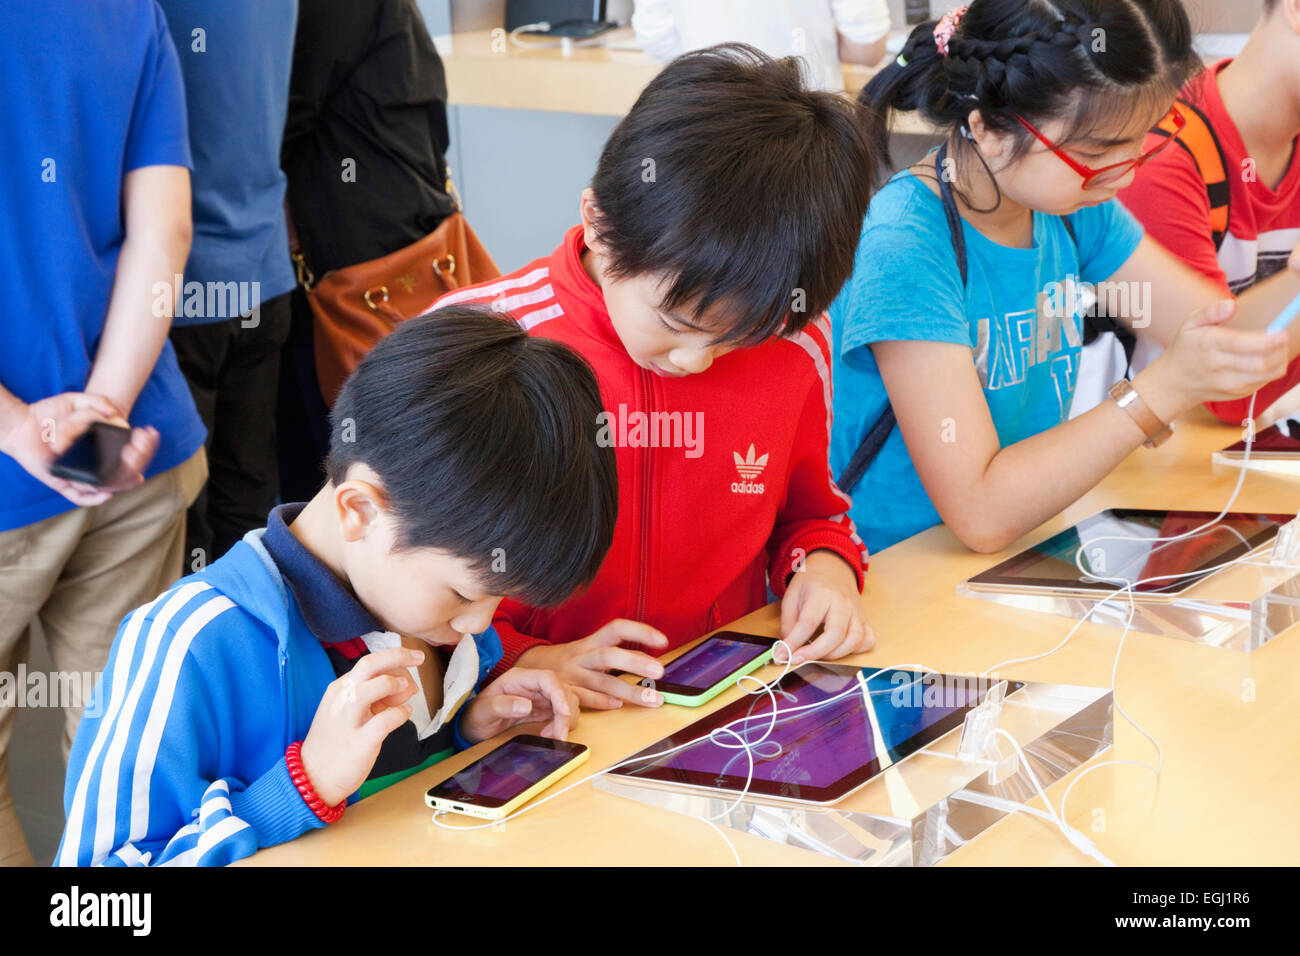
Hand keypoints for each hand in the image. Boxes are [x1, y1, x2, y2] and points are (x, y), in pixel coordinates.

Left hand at [0, 392, 158, 506]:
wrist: (21, 423)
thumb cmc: (49, 413)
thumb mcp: (76, 401)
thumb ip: (98, 401)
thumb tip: (117, 416)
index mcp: (100, 447)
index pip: (129, 454)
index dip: (143, 447)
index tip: (149, 435)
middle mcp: (92, 463)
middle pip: (123, 472)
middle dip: (137, 461)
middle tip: (139, 448)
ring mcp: (78, 474)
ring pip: (106, 485)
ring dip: (122, 478)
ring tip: (130, 465)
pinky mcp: (61, 482)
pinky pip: (78, 497)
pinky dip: (93, 499)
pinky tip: (107, 494)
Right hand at [299, 647, 421, 807]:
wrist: (314, 775)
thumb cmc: (336, 741)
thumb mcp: (350, 710)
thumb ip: (376, 696)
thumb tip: (405, 686)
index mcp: (339, 689)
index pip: (368, 662)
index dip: (394, 658)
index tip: (412, 661)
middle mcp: (341, 700)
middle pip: (368, 664)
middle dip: (398, 655)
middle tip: (419, 658)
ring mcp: (348, 720)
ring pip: (371, 688)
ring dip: (394, 684)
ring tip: (408, 691)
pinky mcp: (359, 742)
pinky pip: (383, 721)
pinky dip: (399, 714)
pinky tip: (404, 714)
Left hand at [459, 668, 579, 744]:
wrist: (474, 727)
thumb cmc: (476, 716)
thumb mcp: (483, 712)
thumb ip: (501, 706)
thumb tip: (526, 705)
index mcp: (518, 678)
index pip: (548, 678)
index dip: (560, 694)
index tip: (564, 714)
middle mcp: (532, 684)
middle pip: (562, 690)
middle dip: (565, 713)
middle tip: (558, 735)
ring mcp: (539, 696)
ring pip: (567, 701)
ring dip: (566, 719)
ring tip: (552, 736)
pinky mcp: (543, 708)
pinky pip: (562, 712)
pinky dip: (562, 724)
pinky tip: (550, 734)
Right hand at [516, 620, 669, 709]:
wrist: (529, 668)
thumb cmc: (569, 660)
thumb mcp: (587, 648)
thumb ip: (612, 651)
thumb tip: (649, 659)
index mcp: (590, 642)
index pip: (616, 629)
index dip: (640, 632)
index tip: (663, 641)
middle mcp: (582, 656)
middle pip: (609, 655)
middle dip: (636, 662)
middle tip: (660, 670)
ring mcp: (573, 676)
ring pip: (602, 681)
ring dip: (630, 691)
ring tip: (654, 699)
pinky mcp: (563, 693)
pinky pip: (584, 698)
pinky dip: (601, 702)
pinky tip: (618, 706)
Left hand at [780, 550, 874, 664]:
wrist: (832, 568)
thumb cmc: (810, 583)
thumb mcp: (791, 597)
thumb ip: (788, 623)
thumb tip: (787, 649)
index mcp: (821, 593)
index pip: (808, 623)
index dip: (794, 643)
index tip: (782, 655)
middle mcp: (843, 603)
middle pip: (835, 634)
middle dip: (816, 653)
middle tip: (798, 659)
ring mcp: (857, 612)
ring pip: (855, 640)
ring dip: (835, 654)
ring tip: (818, 655)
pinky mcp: (865, 619)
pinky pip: (868, 640)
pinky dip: (856, 650)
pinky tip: (840, 649)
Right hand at [1150, 299, 1288, 414]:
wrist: (1174, 383)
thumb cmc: (1186, 348)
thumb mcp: (1189, 324)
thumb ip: (1211, 311)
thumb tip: (1232, 304)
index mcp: (1209, 345)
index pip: (1242, 345)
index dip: (1267, 341)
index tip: (1282, 334)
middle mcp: (1219, 367)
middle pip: (1260, 363)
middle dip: (1279, 350)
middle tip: (1283, 338)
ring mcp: (1228, 384)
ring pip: (1266, 375)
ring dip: (1279, 361)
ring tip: (1278, 349)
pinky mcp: (1236, 394)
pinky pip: (1263, 382)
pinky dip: (1271, 370)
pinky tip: (1266, 360)